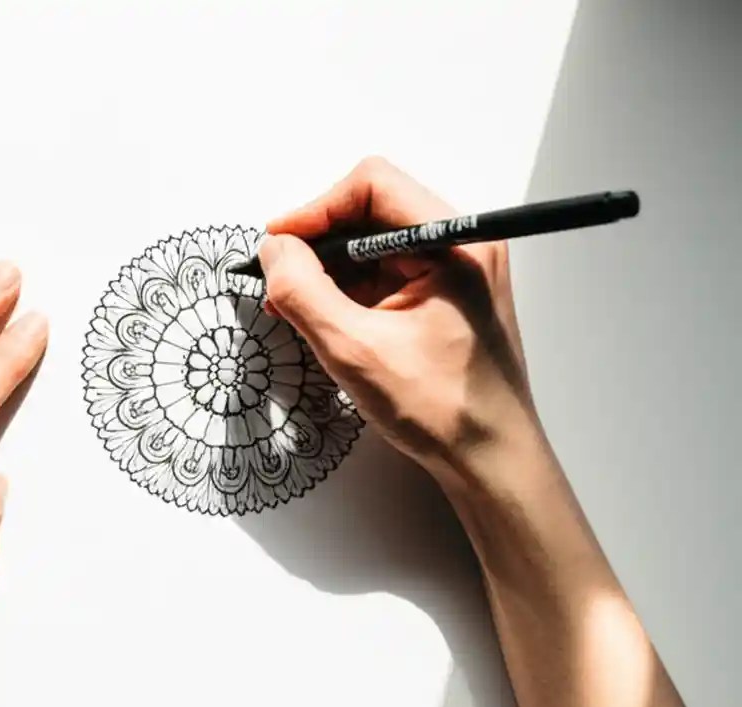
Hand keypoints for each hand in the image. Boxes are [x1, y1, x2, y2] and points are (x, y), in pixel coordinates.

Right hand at [259, 157, 536, 485]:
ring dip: (329, 271)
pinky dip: (348, 292)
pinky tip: (324, 322)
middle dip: (318, 244)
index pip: (373, 187)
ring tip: (295, 309)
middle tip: (279, 280)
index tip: (278, 244)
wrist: (490, 461)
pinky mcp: (444, 297)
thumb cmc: (443, 411)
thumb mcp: (355, 350)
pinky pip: (385, 274)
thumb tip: (274, 250)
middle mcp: (461, 245)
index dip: (316, 210)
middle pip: (371, 212)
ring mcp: (455, 271)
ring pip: (373, 245)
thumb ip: (304, 293)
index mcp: (454, 244)